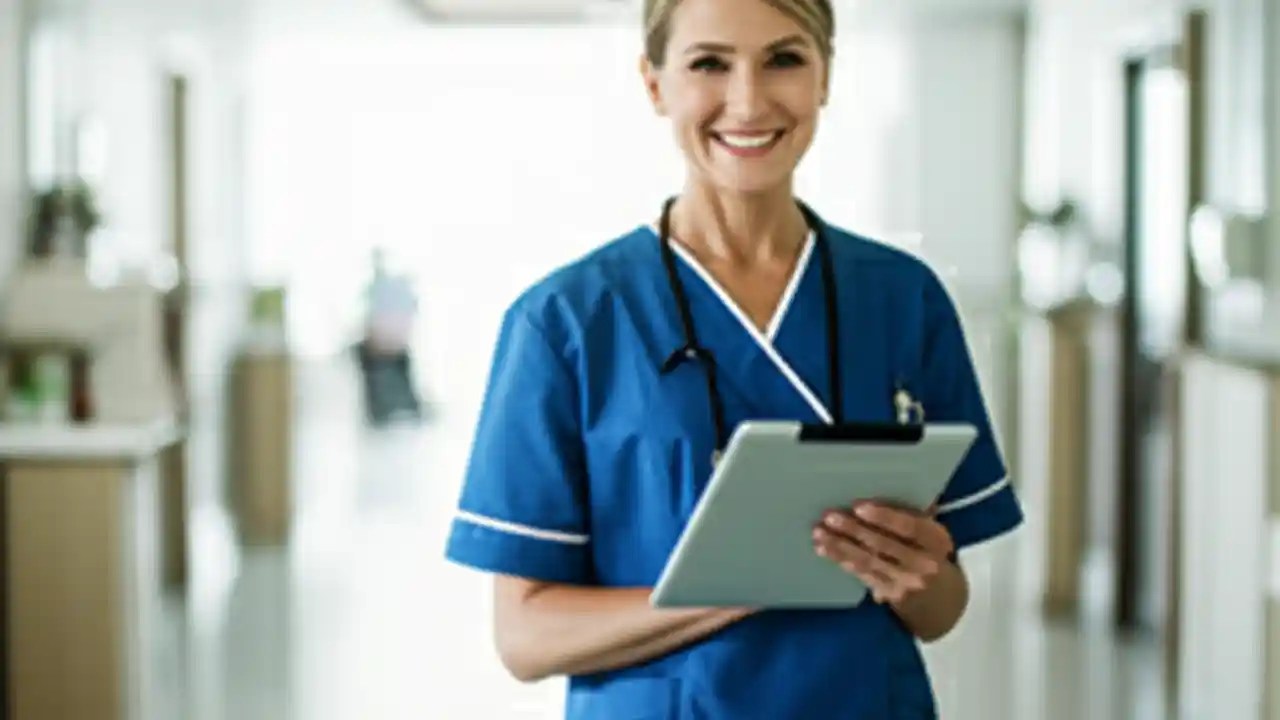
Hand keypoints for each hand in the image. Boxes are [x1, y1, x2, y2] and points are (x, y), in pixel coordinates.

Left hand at [812, 501, 954, 604]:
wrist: (942, 597)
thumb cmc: (930, 552)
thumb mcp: (931, 532)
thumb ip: (913, 511)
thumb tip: (883, 484)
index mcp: (937, 539)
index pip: (910, 526)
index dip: (884, 516)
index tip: (858, 506)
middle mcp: (924, 563)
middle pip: (883, 544)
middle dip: (853, 530)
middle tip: (829, 516)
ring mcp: (907, 582)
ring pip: (868, 560)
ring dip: (840, 545)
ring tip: (820, 532)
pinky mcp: (890, 595)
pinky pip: (862, 574)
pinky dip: (841, 560)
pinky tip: (825, 549)